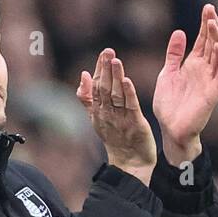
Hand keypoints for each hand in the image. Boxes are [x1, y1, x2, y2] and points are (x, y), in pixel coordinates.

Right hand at [77, 47, 155, 185]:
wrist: (130, 165)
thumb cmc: (117, 139)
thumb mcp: (98, 118)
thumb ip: (88, 98)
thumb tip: (82, 75)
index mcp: (99, 111)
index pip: (96, 87)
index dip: (99, 69)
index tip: (103, 53)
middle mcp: (107, 114)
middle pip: (104, 88)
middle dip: (105, 69)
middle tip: (107, 51)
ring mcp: (120, 119)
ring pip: (116, 95)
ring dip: (115, 77)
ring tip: (115, 60)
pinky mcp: (134, 124)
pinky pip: (130, 106)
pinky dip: (128, 93)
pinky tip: (127, 80)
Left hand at [153, 4, 217, 164]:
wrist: (170, 130)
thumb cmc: (169, 105)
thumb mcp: (168, 73)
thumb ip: (174, 54)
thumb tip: (180, 32)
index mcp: (193, 65)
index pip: (202, 40)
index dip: (204, 24)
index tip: (206, 7)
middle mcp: (204, 70)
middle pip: (211, 43)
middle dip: (211, 26)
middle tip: (210, 9)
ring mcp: (210, 80)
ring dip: (217, 39)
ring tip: (213, 23)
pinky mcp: (213, 93)